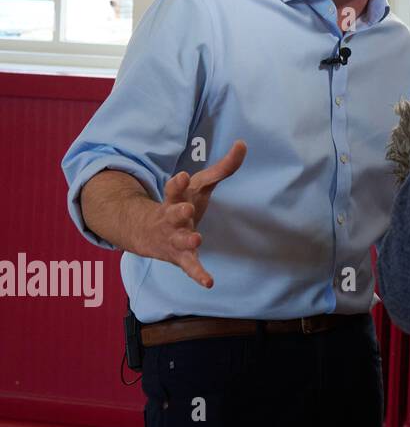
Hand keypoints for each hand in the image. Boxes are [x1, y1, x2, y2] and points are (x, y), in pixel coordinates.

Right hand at [137, 140, 246, 287]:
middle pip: (173, 214)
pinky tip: (209, 282)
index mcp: (175, 199)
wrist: (149, 232)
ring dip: (186, 240)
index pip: (173, 189)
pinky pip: (189, 266)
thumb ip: (223, 167)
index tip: (180, 176)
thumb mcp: (200, 184)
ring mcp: (174, 239)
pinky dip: (198, 274)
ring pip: (178, 240)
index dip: (176, 184)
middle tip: (187, 209)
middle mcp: (171, 219)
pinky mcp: (180, 257)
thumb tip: (243, 144)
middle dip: (178, 212)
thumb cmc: (182, 203)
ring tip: (197, 239)